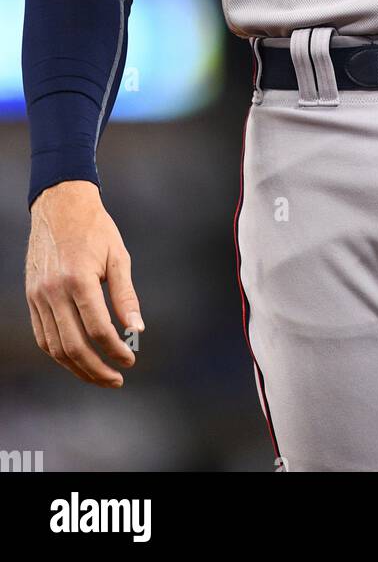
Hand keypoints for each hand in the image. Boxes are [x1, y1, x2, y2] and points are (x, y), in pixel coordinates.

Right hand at [25, 180, 143, 387]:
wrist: (60, 206)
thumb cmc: (96, 229)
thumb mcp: (118, 256)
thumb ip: (126, 295)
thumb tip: (138, 329)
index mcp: (78, 279)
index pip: (98, 329)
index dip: (116, 349)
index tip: (130, 359)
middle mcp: (54, 291)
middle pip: (74, 346)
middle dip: (97, 369)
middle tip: (118, 379)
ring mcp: (38, 296)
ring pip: (54, 347)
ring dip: (77, 368)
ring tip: (100, 376)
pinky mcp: (32, 298)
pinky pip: (42, 336)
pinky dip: (59, 354)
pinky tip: (77, 360)